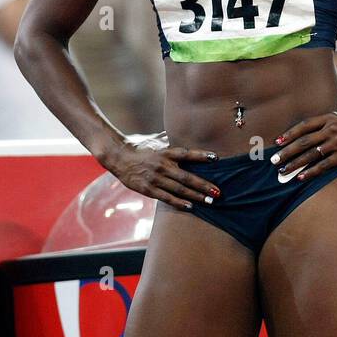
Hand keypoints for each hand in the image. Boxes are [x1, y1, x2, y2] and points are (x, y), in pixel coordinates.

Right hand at [104, 138, 220, 210]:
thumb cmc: (139, 147)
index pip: (186, 153)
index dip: (201, 156)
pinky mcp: (148, 189)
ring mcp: (155, 179)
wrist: (118, 156)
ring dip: (196, 196)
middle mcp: (162, 166)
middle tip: (218, 191)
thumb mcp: (156, 140)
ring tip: (210, 201)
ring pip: (179, 189)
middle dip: (204, 185)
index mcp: (166, 152)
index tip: (216, 158)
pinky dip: (179, 202)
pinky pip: (166, 198)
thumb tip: (183, 130)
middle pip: (187, 177)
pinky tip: (191, 206)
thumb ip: (171, 139)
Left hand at [272, 105, 336, 181]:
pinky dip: (310, 172)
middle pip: (304, 141)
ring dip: (294, 164)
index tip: (277, 142)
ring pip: (310, 154)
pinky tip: (300, 178)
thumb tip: (335, 96)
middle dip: (286, 152)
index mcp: (330, 117)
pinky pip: (323, 165)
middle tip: (274, 161)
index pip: (304, 125)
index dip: (289, 134)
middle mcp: (331, 128)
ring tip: (283, 172)